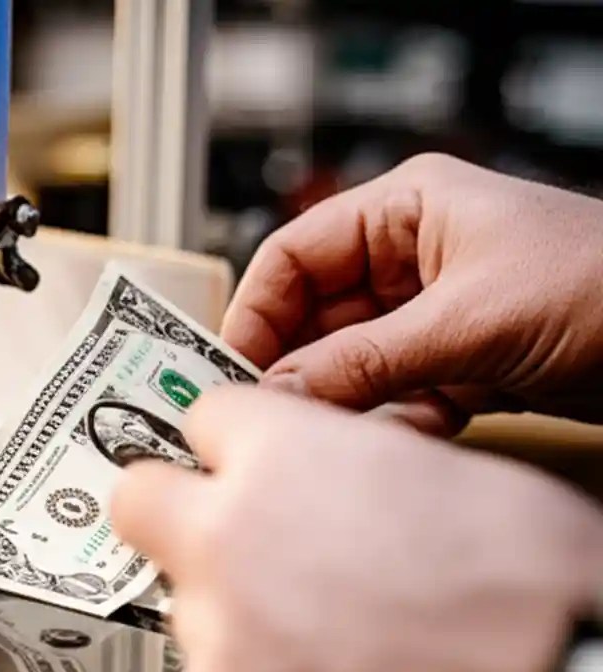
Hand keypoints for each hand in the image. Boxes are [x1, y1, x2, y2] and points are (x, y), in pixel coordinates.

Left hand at [112, 387, 602, 671]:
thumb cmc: (527, 580)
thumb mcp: (433, 472)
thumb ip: (340, 461)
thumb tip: (315, 473)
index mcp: (280, 453)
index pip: (203, 418)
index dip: (231, 442)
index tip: (242, 461)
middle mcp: (226, 534)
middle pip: (143, 499)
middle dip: (179, 511)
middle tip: (233, 538)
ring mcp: (219, 632)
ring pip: (184, 602)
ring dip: (234, 611)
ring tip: (319, 632)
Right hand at [223, 153, 602, 434]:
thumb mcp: (468, 321)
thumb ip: (364, 360)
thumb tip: (282, 392)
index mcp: (406, 211)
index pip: (294, 255)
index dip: (257, 311)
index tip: (233, 367)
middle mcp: (414, 256)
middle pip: (318, 314)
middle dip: (302, 366)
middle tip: (277, 415)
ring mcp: (438, 311)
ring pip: (355, 360)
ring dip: (351, 399)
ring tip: (346, 431)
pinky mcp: (465, 360)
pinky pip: (400, 391)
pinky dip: (400, 417)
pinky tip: (417, 430)